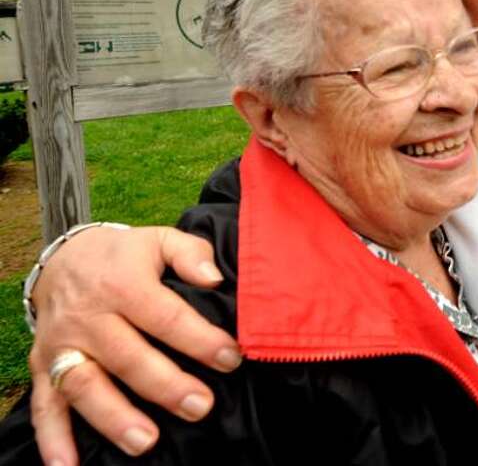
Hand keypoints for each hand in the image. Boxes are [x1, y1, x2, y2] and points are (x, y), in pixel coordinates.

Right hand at [28, 226, 240, 463]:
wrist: (63, 258)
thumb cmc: (125, 256)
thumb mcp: (159, 239)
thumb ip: (191, 254)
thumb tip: (214, 278)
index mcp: (123, 284)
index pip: (166, 316)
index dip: (200, 339)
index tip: (231, 359)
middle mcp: (89, 317)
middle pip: (128, 356)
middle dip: (165, 386)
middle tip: (200, 406)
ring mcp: (63, 346)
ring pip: (85, 385)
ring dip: (113, 417)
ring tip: (145, 441)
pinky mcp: (41, 367)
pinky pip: (45, 407)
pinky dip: (52, 440)